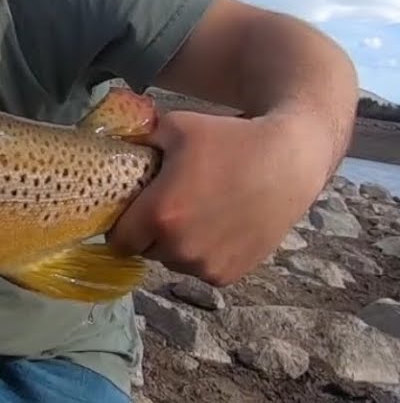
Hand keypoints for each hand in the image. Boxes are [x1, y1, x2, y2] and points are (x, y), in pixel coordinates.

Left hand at [105, 109, 329, 285]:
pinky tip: (219, 226)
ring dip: (176, 244)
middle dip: (149, 233)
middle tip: (168, 207)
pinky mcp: (231, 274)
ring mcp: (207, 266)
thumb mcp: (174, 127)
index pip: (117, 240)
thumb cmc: (229, 139)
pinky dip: (203, 254)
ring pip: (173, 261)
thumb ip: (138, 140)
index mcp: (159, 216)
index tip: (133, 211)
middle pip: (145, 251)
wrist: (290, 159)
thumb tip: (112, 143)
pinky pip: (201, 269)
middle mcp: (180, 248)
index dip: (121, 225)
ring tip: (198, 214)